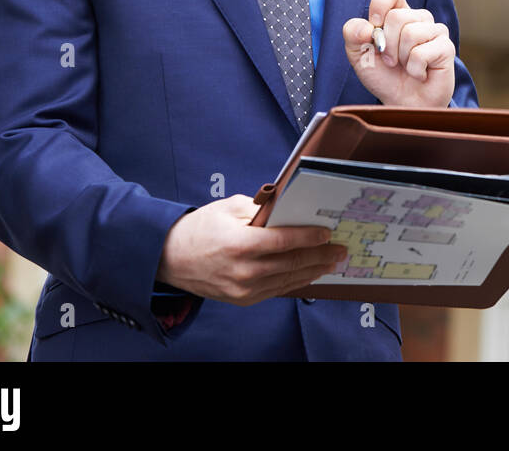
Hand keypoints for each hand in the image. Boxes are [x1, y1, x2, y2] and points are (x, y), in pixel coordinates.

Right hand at [155, 195, 347, 303]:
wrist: (168, 259)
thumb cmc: (199, 229)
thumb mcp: (228, 208)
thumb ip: (261, 211)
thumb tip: (289, 210)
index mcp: (240, 244)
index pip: (285, 241)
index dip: (310, 237)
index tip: (327, 233)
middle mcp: (244, 270)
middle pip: (292, 263)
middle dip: (320, 256)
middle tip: (340, 249)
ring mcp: (243, 289)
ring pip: (288, 280)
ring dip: (314, 271)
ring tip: (332, 262)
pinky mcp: (242, 299)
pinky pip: (277, 290)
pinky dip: (296, 282)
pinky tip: (309, 274)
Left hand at [342, 0, 454, 107]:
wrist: (402, 103)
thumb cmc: (384, 76)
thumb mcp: (358, 55)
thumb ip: (353, 34)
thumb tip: (366, 26)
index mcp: (397, 14)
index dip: (379, 5)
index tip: (373, 27)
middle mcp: (418, 18)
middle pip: (397, 15)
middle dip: (386, 44)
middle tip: (390, 60)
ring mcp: (435, 31)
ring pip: (410, 33)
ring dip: (401, 58)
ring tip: (406, 67)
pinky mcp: (446, 47)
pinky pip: (422, 52)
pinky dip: (414, 69)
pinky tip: (420, 73)